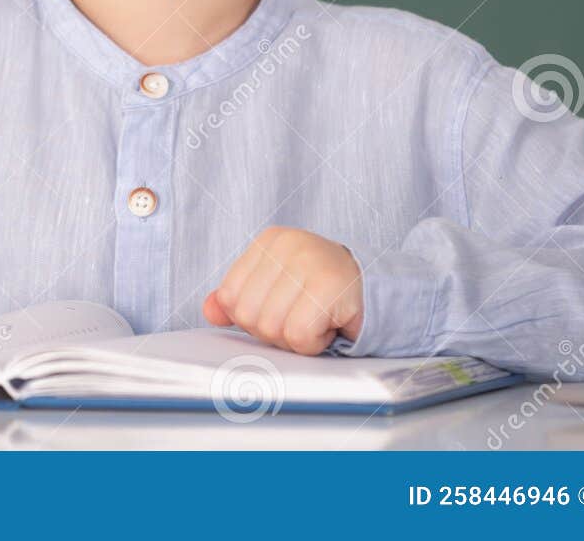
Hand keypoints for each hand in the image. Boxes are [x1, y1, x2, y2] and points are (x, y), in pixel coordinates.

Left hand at [203, 226, 362, 354]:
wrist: (374, 289)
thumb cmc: (320, 290)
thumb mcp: (275, 287)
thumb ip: (239, 299)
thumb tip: (209, 311)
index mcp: (268, 241)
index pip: (229, 296)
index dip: (251, 317)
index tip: (281, 308)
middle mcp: (288, 246)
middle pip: (249, 315)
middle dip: (273, 329)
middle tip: (301, 317)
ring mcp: (310, 263)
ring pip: (272, 328)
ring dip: (295, 338)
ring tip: (316, 318)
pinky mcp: (330, 287)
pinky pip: (299, 336)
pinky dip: (313, 343)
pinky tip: (328, 325)